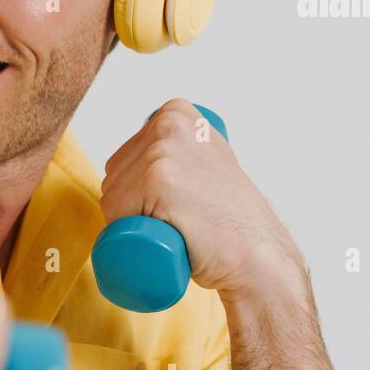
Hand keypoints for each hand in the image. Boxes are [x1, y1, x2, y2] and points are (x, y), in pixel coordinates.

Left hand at [99, 98, 303, 302]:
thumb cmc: (229, 219)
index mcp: (174, 113)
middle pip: (114, 178)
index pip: (123, 162)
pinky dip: (126, 233)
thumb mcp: (207, 159)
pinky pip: (115, 214)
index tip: (170, 204)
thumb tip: (152, 140)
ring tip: (176, 226)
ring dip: (130, 224)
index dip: (135, 193)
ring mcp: (162, 150)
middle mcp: (167, 124)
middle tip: (177, 220)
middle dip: (130, 208)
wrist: (257, 256)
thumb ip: (183, 143)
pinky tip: (163, 233)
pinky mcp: (158, 178)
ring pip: (112, 199)